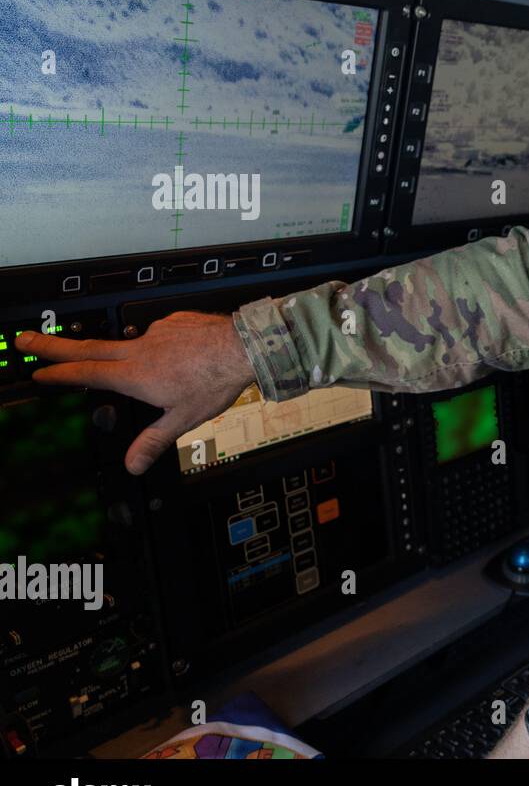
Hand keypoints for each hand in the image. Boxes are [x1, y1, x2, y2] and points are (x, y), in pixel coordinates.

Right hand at [14, 311, 254, 474]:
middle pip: (87, 347)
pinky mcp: (174, 321)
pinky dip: (166, 345)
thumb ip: (153, 440)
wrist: (246, 346)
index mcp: (135, 375)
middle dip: (51, 345)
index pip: (85, 373)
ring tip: (171, 372)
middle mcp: (140, 349)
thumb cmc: (216, 381)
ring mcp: (156, 332)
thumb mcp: (182, 418)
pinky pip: (161, 334)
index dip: (58, 374)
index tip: (36, 373)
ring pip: (131, 342)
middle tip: (24, 340)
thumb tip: (132, 464)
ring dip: (133, 353)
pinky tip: (186, 357)